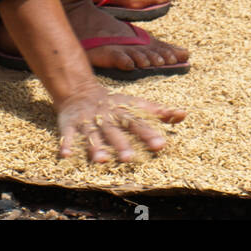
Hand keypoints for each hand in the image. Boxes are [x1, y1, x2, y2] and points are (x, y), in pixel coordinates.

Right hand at [56, 82, 185, 164]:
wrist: (79, 90)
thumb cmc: (113, 103)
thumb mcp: (135, 104)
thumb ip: (158, 111)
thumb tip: (183, 114)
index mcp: (122, 112)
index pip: (137, 122)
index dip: (149, 133)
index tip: (161, 145)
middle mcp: (106, 117)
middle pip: (115, 131)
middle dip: (121, 144)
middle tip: (130, 158)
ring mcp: (87, 121)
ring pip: (92, 135)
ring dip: (95, 147)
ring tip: (101, 160)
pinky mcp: (70, 124)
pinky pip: (67, 135)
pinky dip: (66, 144)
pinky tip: (66, 155)